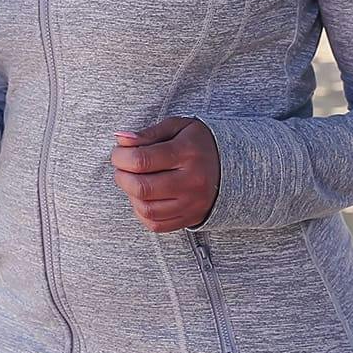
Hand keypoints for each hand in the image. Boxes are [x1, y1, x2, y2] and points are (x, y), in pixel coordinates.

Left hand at [111, 117, 221, 232]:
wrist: (234, 165)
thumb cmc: (199, 143)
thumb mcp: (177, 128)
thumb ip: (148, 134)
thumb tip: (121, 139)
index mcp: (187, 153)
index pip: (142, 160)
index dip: (121, 157)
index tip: (119, 152)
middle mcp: (191, 181)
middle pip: (141, 187)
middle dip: (122, 176)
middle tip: (122, 167)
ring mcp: (192, 203)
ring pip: (146, 209)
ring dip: (130, 194)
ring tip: (133, 180)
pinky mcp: (190, 218)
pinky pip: (156, 224)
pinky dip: (142, 212)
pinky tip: (144, 197)